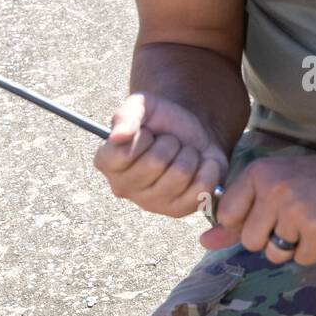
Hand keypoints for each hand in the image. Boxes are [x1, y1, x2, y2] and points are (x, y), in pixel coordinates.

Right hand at [93, 93, 228, 217]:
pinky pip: (201, 189)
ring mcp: (151, 204)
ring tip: (184, 152)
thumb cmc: (160, 118)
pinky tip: (201, 163)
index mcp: (108, 162)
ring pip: (180, 174)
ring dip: (189, 154)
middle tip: (170, 142)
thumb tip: (117, 137)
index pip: (124, 153)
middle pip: (156, 162)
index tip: (147, 132)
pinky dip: (208, 168)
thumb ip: (126, 117)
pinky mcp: (179, 211)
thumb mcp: (140, 105)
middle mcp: (124, 188)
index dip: (143, 137)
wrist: (192, 127)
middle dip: (170, 143)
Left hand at [199, 152, 315, 264]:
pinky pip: (302, 259)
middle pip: (250, 241)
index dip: (245, 221)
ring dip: (291, 246)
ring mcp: (298, 211)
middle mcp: (275, 190)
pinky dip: (313, 250)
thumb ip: (236, 215)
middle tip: (292, 217)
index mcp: (259, 174)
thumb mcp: (270, 186)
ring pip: (275, 254)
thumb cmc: (309, 182)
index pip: (228, 216)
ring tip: (308, 223)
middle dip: (269, 238)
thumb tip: (204, 242)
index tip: (266, 212)